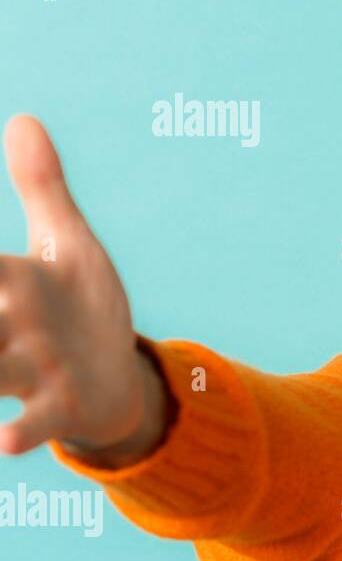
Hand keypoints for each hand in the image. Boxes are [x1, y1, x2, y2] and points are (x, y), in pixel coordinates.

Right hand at [0, 114, 164, 457]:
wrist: (112, 381)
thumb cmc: (80, 307)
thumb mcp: (67, 244)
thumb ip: (42, 189)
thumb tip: (23, 118)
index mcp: (8, 279)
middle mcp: (5, 325)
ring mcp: (27, 369)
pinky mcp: (56, 407)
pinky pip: (31, 421)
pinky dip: (19, 431)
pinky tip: (4, 442)